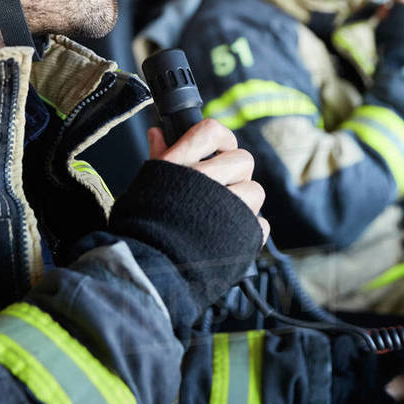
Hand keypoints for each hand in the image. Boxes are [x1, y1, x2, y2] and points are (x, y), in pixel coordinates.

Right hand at [148, 119, 269, 244]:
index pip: (211, 131)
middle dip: (233, 172)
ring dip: (242, 201)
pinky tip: (227, 234)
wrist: (150, 272)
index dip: (220, 137)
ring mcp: (230, 209)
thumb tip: (158, 133)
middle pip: (243, 160)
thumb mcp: (148, 186)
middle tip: (217, 187)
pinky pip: (260, 223)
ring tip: (220, 216)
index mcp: (183, 167)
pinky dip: (247, 228)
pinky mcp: (245, 235)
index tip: (216, 148)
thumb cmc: (143, 228)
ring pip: (255, 191)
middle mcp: (209, 184)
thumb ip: (159, 156)